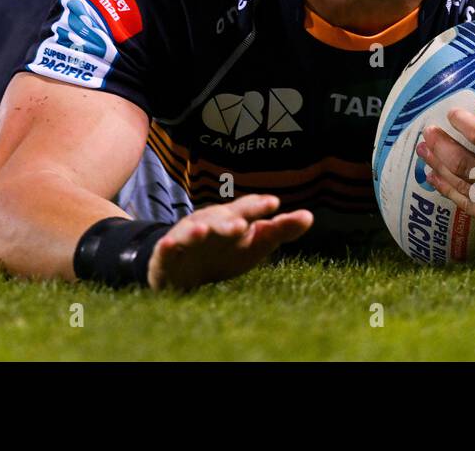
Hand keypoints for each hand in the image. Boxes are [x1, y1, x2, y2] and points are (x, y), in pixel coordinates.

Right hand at [147, 194, 312, 290]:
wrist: (185, 270)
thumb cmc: (226, 252)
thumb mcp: (254, 244)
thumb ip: (279, 230)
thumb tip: (309, 216)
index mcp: (231, 220)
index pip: (247, 210)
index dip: (258, 207)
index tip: (273, 204)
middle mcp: (209, 224)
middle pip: (218, 220)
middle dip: (228, 221)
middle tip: (240, 226)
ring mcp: (186, 239)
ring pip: (190, 232)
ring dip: (196, 231)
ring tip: (202, 232)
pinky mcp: (167, 257)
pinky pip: (166, 252)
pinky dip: (167, 248)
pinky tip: (168, 246)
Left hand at [415, 102, 474, 239]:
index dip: (464, 124)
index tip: (451, 113)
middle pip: (466, 164)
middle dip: (442, 146)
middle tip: (427, 131)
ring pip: (462, 185)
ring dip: (437, 166)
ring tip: (423, 150)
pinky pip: (466, 205)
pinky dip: (447, 189)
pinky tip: (433, 175)